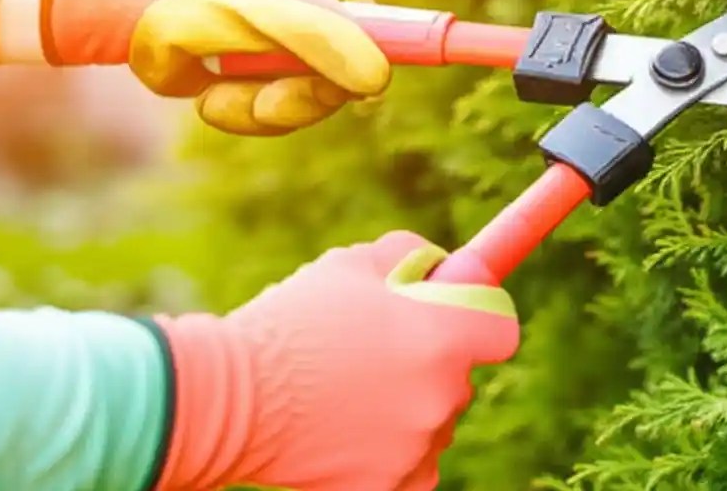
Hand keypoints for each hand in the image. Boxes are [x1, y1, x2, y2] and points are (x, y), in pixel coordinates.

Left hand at [48, 0, 390, 134]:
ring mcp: (278, 52)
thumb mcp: (272, 17)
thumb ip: (329, 45)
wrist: (126, 19)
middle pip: (345, 78)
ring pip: (307, 104)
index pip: (379, 27)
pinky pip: (271, 115)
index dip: (388, 56)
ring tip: (222, 95)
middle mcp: (306, 19)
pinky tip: (208, 95)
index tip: (383, 85)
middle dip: (305, 98)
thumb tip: (379, 81)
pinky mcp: (250, 81)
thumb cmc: (199, 3)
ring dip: (265, 110)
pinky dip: (240, 114)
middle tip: (268, 102)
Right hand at [149, 231, 518, 490]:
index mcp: (442, 336)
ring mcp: (415, 449)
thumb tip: (447, 273)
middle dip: (430, 363)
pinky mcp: (385, 489)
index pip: (500, 331)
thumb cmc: (292, 321)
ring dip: (408, 409)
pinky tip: (347, 435)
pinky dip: (389, 456)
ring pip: (434, 424)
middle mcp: (439, 396)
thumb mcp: (354, 263)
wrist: (226, 396)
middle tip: (372, 354)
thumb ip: (414, 259)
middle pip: (460, 379)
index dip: (478, 320)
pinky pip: (411, 470)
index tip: (453, 317)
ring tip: (346, 395)